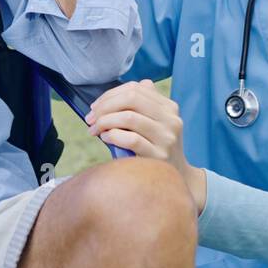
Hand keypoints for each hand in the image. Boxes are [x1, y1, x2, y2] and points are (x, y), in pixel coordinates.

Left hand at [85, 80, 205, 210]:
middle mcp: (171, 119)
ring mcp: (167, 137)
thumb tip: (113, 95)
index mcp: (169, 107)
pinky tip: (106, 138)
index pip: (135, 88)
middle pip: (131, 99)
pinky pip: (131, 139)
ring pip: (129, 117)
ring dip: (105, 121)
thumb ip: (140, 106)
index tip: (94, 107)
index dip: (110, 95)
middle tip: (90, 119)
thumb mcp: (154, 124)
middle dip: (105, 106)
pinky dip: (113, 136)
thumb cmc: (155, 148)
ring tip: (95, 130)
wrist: (177, 178)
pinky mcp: (160, 156)